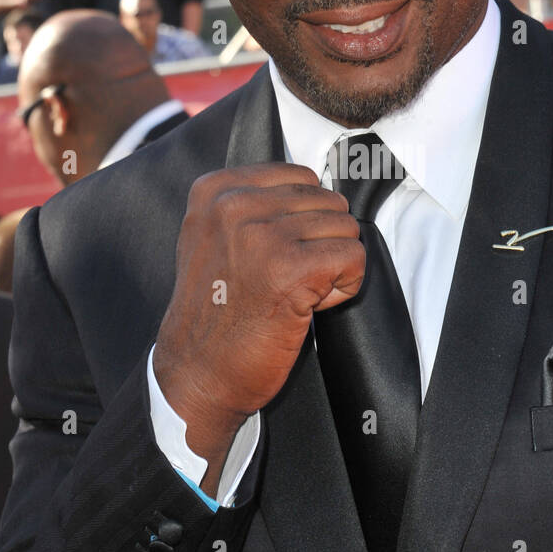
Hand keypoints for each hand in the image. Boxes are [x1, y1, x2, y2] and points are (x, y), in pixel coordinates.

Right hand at [152, 164, 363, 480]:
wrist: (197, 373)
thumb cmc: (216, 311)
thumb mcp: (214, 237)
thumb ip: (253, 204)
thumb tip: (314, 186)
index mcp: (215, 190)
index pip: (301, 178)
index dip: (302, 220)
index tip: (272, 256)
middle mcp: (235, 205)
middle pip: (328, 202)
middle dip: (320, 243)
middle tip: (284, 281)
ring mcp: (262, 236)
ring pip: (345, 228)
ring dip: (332, 266)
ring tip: (293, 293)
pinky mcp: (292, 269)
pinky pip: (355, 257)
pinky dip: (344, 287)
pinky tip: (308, 307)